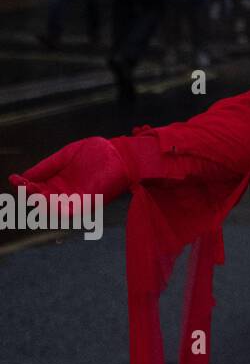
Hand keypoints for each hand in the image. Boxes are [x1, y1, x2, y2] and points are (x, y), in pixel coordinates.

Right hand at [9, 137, 130, 203]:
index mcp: (59, 181)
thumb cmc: (99, 152)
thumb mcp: (67, 155)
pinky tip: (42, 197)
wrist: (122, 153)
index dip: (23, 185)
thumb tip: (23, 176)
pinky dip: (52, 207)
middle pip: (40, 200)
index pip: (36, 188)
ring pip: (49, 207)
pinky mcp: (86, 205)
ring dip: (37, 201)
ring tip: (29, 189)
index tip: (13, 178)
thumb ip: (47, 165)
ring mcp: (75, 200)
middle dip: (27, 194)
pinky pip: (65, 211)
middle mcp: (65, 193)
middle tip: (21, 185)